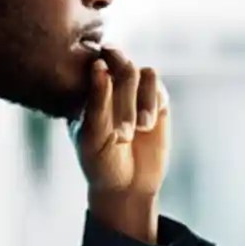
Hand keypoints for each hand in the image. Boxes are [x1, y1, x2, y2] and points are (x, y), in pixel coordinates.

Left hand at [73, 48, 168, 242]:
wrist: (128, 186)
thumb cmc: (100, 162)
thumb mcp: (93, 135)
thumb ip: (97, 100)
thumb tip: (100, 65)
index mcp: (85, 89)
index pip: (94, 60)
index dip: (103, 64)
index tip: (105, 79)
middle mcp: (111, 84)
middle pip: (123, 65)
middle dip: (126, 98)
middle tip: (124, 134)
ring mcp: (135, 92)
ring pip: (145, 73)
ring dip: (143, 102)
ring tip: (139, 130)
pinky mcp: (157, 101)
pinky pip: (159, 89)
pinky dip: (154, 106)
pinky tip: (146, 128)